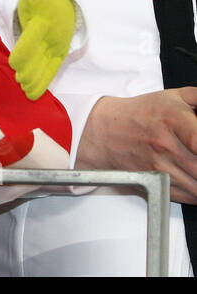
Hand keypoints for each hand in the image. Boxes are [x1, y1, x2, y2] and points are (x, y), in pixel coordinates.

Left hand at [9, 0, 75, 98]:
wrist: (61, 1)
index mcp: (44, 21)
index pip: (33, 38)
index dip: (24, 52)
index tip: (14, 63)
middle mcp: (53, 36)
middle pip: (39, 56)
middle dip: (30, 70)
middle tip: (19, 81)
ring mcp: (57, 46)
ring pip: (46, 66)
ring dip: (37, 79)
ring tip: (26, 91)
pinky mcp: (59, 54)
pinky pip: (52, 69)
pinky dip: (44, 81)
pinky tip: (34, 93)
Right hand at [76, 88, 196, 203]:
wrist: (105, 131)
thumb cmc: (142, 114)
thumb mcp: (175, 97)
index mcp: (174, 120)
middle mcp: (166, 145)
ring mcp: (160, 168)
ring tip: (196, 166)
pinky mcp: (155, 184)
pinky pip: (189, 197)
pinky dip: (196, 191)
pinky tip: (193, 177)